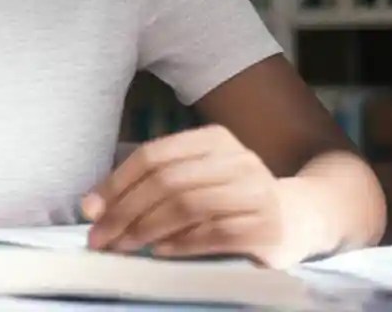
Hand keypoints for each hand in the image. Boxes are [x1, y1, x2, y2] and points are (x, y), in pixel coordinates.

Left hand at [83, 125, 313, 267]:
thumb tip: (92, 207)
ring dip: (146, 229)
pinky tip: (158, 252)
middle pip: (166, 182)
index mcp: (214, 139)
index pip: (153, 156)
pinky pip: (213, 234)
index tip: (90, 210)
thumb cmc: (233, 199)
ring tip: (123, 247)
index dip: (116, 183)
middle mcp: (238, 160)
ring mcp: (256, 192)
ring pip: (187, 206)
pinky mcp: (267, 228)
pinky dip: (180, 244)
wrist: (302, 218)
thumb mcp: (198, 178)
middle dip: (125, 212)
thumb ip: (151, 186)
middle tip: (100, 238)